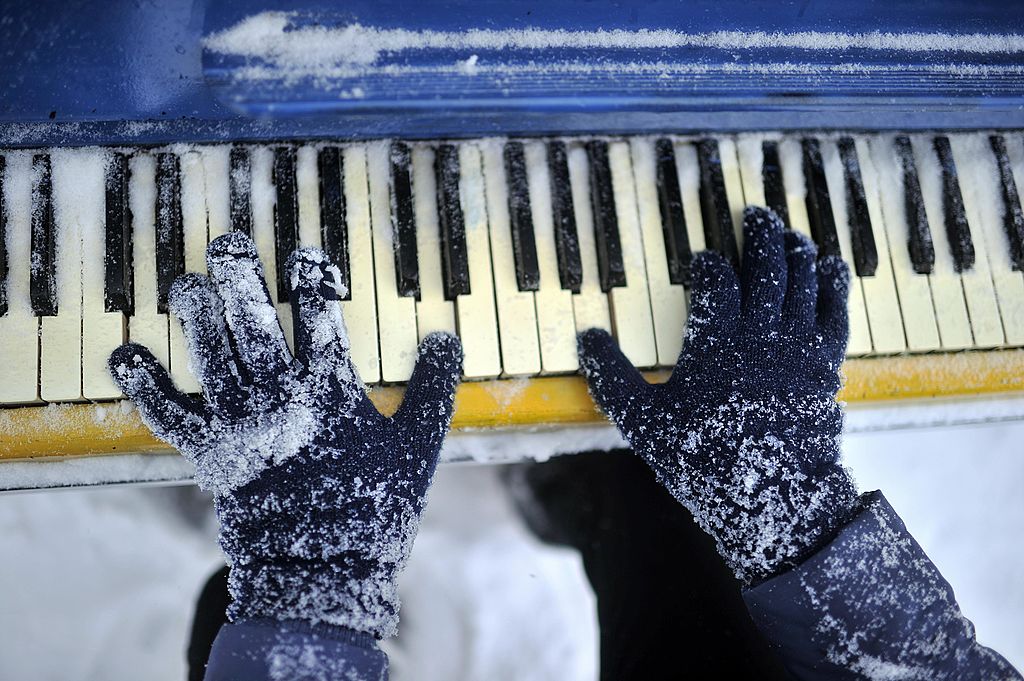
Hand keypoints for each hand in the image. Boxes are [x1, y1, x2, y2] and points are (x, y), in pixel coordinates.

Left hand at [109, 233, 462, 637]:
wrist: (323, 568)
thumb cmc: (375, 507)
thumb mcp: (418, 448)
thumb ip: (433, 391)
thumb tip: (445, 340)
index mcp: (330, 391)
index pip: (319, 318)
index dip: (312, 280)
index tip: (306, 256)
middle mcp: (279, 398)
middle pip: (254, 325)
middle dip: (240, 279)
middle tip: (227, 243)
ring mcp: (240, 424)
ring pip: (211, 356)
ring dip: (196, 316)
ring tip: (187, 283)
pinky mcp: (210, 453)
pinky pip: (170, 414)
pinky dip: (145, 385)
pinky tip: (125, 355)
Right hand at [578, 207, 857, 583]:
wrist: (775, 500)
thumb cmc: (704, 460)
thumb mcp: (644, 422)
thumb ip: (612, 377)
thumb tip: (586, 337)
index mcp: (715, 342)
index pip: (713, 283)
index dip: (706, 264)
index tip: (701, 259)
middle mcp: (760, 334)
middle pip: (766, 268)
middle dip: (760, 236)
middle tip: (756, 214)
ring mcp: (797, 348)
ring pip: (802, 282)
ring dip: (796, 250)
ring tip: (791, 232)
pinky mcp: (825, 365)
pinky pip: (834, 312)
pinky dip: (833, 284)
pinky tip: (831, 266)